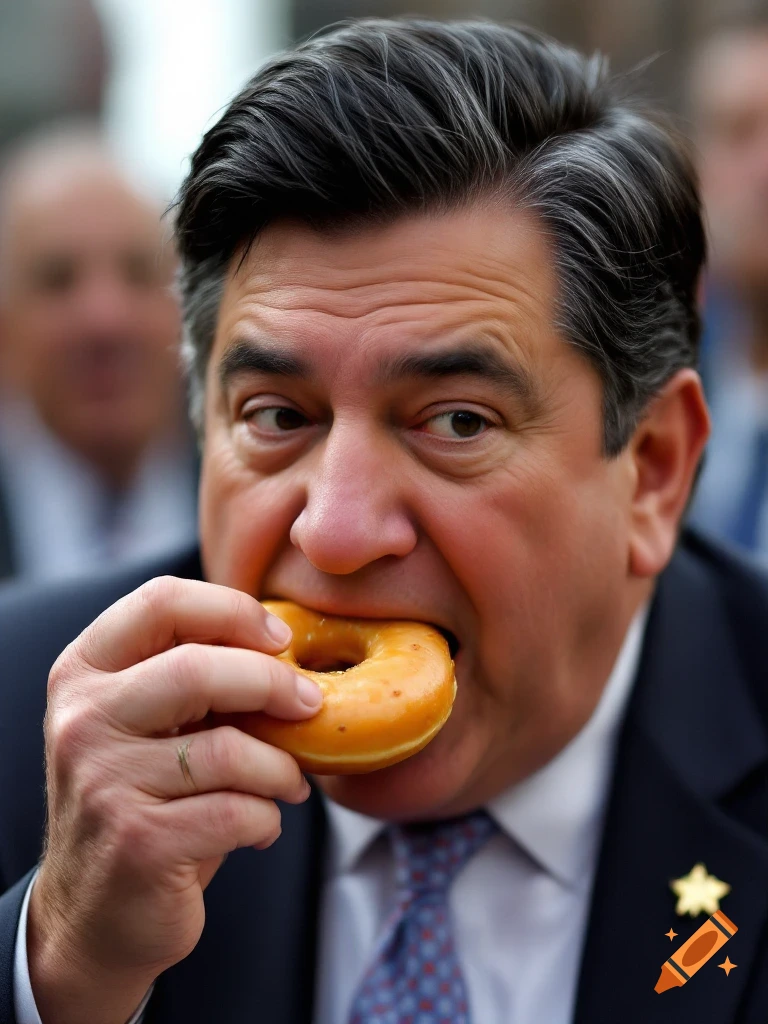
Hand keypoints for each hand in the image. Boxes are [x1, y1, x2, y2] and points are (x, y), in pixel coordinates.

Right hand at [27, 576, 320, 1023]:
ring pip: (229, 748)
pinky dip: (268, 818)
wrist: (94, 914)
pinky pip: (237, 810)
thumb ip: (195, 679)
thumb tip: (289, 647)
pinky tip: (260, 826)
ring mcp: (103, 781)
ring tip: (289, 782)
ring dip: (281, 767)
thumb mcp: (150, 724)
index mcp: (85, 670)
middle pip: (198, 668)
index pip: (160, 600)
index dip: (233, 609)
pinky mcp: (137, 841)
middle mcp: (83, 718)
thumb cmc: (143, 799)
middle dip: (273, 683)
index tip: (280, 639)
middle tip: (310, 705)